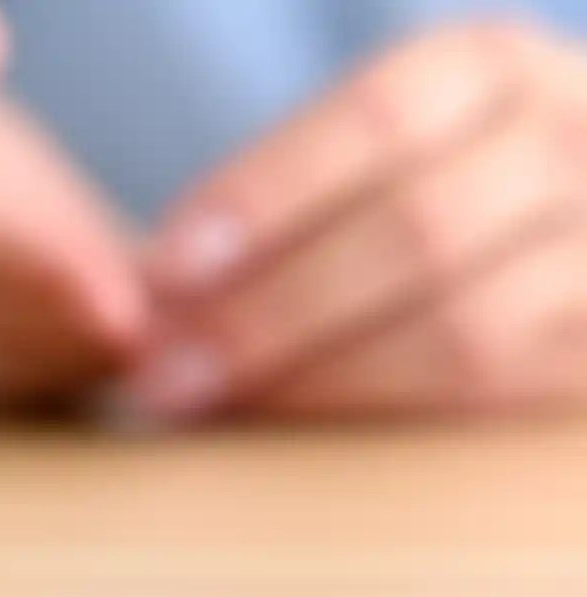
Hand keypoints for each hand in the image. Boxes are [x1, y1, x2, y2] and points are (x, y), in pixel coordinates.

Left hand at [137, 22, 586, 417]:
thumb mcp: (367, 157)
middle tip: (164, 374)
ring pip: (465, 330)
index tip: (163, 273)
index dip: (262, 199)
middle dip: (270, 314)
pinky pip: (498, 400)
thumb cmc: (416, 192)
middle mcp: (572, 142)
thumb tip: (149, 298)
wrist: (552, 229)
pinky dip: (380, 417)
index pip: (377, 121)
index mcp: (493, 70)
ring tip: (214, 405)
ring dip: (316, 380)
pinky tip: (296, 427)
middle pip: (415, 231)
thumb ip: (283, 205)